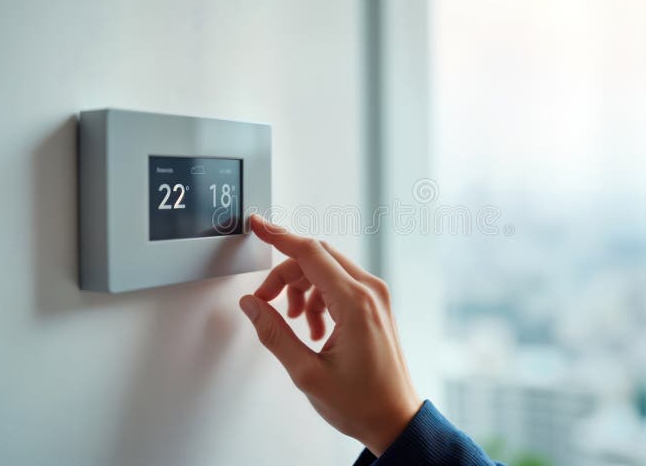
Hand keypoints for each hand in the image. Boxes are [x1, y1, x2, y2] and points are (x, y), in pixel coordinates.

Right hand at [238, 214, 421, 455]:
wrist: (394, 419)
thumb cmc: (361, 402)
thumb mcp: (306, 373)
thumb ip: (274, 333)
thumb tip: (251, 305)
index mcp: (355, 303)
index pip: (310, 253)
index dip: (279, 237)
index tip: (258, 225)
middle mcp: (370, 291)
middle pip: (316, 257)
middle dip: (285, 275)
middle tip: (264, 301)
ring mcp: (375, 296)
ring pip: (326, 270)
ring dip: (301, 289)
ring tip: (295, 324)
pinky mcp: (375, 304)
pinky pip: (339, 283)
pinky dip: (318, 297)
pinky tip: (313, 327)